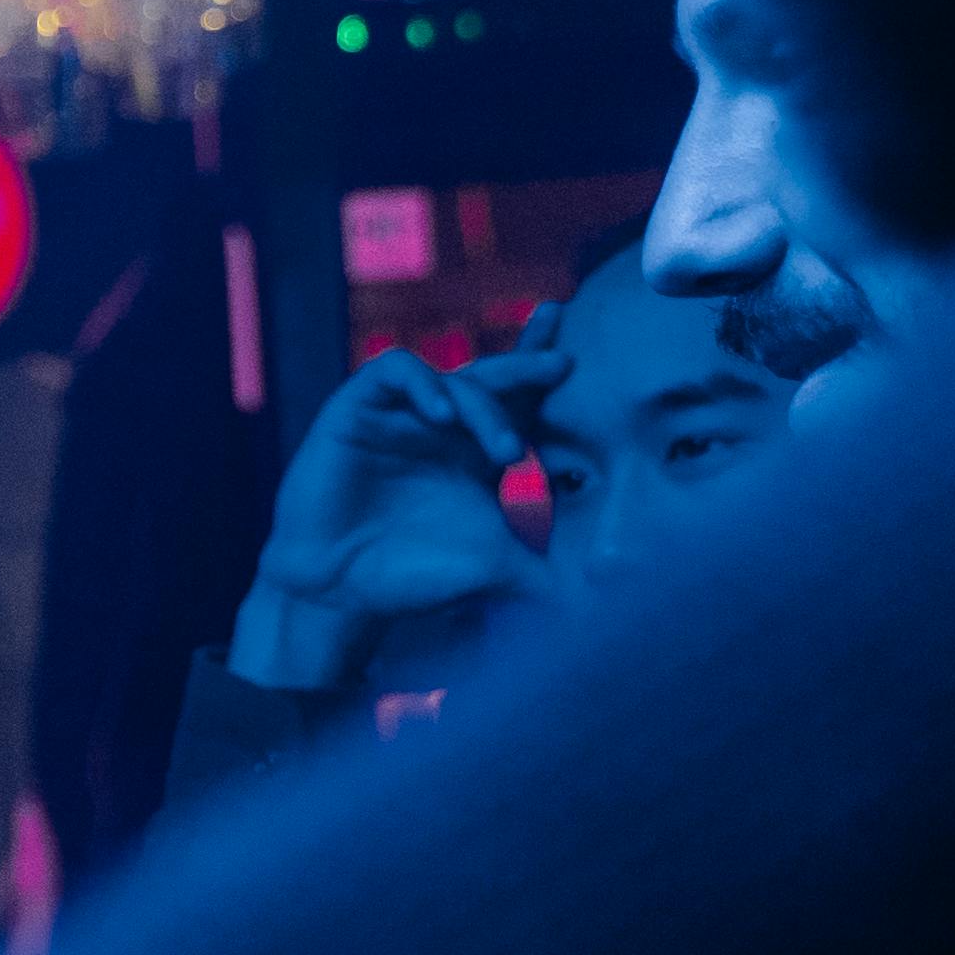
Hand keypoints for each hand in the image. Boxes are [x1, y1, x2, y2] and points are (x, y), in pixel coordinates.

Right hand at [227, 336, 560, 689]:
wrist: (338, 594)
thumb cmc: (413, 578)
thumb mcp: (498, 570)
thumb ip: (552, 575)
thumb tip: (617, 601)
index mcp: (477, 454)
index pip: (520, 399)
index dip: (542, 367)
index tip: (578, 353)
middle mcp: (442, 427)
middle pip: (493, 377)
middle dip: (529, 366)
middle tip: (562, 367)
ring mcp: (399, 416)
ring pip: (452, 376)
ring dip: (482, 399)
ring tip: (504, 446)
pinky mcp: (356, 411)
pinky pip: (392, 372)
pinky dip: (421, 384)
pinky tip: (441, 413)